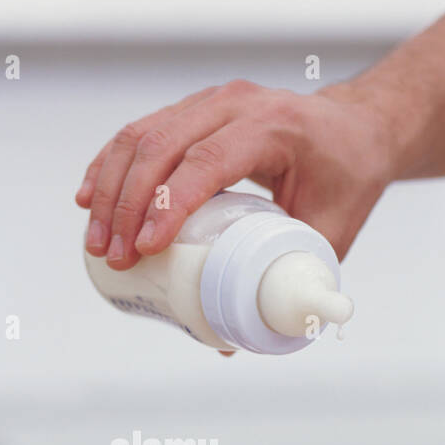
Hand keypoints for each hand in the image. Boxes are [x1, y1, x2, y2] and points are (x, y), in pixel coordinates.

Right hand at [76, 80, 395, 270]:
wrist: (355, 127)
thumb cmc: (346, 178)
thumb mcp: (332, 230)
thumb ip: (290, 282)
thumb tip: (233, 343)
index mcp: (274, 127)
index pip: (208, 162)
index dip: (169, 204)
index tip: (145, 250)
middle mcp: (237, 104)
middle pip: (162, 146)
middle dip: (128, 206)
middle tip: (115, 259)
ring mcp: (210, 101)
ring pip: (142, 136)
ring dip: (110, 190)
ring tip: (97, 242)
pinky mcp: (192, 109)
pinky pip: (139, 131)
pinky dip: (109, 166)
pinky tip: (89, 198)